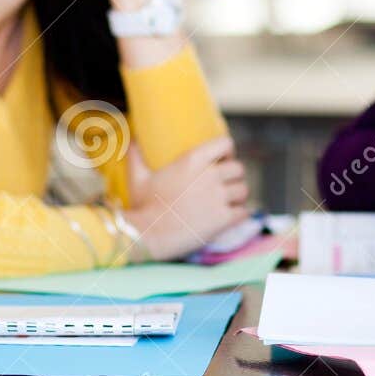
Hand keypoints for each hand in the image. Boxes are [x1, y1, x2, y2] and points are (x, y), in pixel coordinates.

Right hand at [124, 136, 251, 260]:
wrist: (148, 235)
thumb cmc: (143, 206)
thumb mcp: (138, 177)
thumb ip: (136, 156)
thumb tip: (131, 140)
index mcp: (192, 160)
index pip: (225, 144)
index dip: (228, 151)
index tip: (224, 160)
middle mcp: (209, 175)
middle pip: (239, 169)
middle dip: (235, 177)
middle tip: (227, 185)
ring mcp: (218, 197)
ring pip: (244, 190)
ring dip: (239, 196)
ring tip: (231, 202)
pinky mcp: (223, 218)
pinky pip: (243, 212)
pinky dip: (240, 215)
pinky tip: (232, 218)